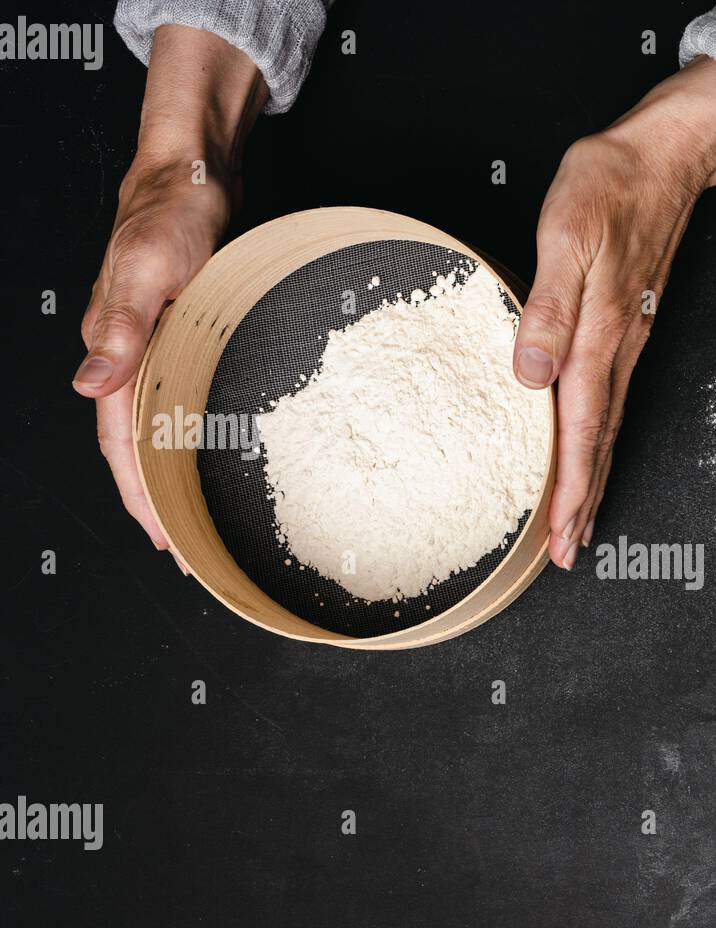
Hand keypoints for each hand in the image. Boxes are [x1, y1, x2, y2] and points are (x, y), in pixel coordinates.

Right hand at [72, 25, 265, 553]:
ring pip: (159, 428)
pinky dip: (192, 435)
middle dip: (157, 501)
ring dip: (175, 474)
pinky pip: (183, 401)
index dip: (139, 494)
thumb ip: (123, 323)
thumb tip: (88, 383)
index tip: (163, 539)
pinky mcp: (186, 337)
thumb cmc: (171, 213)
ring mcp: (159, 349)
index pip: (120, 442)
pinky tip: (213, 453)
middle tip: (188, 551)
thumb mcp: (149, 266)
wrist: (192, 175)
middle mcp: (133, 356)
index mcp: (117, 350)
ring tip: (198, 518)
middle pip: (138, 445)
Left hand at [513, 56, 715, 568]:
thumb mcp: (565, 234)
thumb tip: (529, 372)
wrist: (664, 161)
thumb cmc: (610, 187)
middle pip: (600, 446)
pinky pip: (613, 404)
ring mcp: (629, 345)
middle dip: (584, 505)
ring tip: (582, 523)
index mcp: (599, 336)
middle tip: (570, 555)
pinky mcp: (630, 331)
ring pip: (608, 430)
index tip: (560, 537)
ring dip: (594, 481)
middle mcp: (620, 351)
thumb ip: (548, 306)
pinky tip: (593, 452)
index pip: (579, 431)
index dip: (569, 490)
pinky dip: (601, 443)